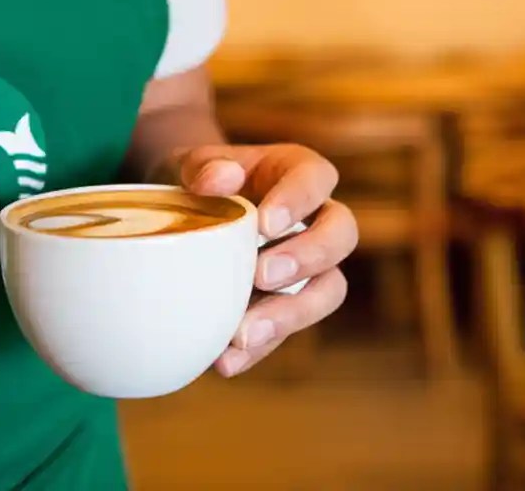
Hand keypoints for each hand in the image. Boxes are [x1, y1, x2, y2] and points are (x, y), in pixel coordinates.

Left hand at [168, 143, 357, 376]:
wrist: (182, 213)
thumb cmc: (197, 180)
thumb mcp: (191, 163)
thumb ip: (203, 166)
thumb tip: (221, 179)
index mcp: (297, 172)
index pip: (316, 178)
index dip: (299, 201)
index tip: (266, 224)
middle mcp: (315, 219)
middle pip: (341, 235)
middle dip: (308, 258)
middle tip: (263, 276)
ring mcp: (307, 266)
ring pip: (328, 290)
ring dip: (291, 315)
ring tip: (244, 333)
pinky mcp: (286, 304)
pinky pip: (286, 330)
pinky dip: (258, 349)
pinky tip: (225, 361)